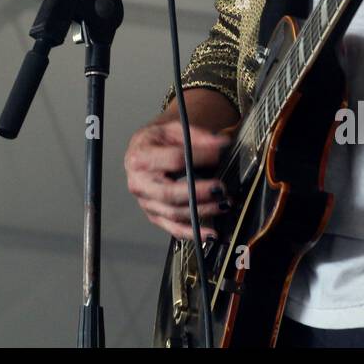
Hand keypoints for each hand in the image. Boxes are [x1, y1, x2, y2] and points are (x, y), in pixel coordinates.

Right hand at [125, 111, 231, 240]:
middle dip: (199, 192)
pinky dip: (193, 233)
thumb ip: (198, 136)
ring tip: (224, 204)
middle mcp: (139, 183)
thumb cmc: (158, 141)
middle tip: (221, 188)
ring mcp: (146, 203)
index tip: (219, 156)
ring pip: (174, 213)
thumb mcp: (174, 130)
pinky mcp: (154, 216)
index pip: (174, 159)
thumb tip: (221, 143)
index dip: (199, 158)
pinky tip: (211, 234)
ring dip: (202, 211)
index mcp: (141, 157)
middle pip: (170, 193)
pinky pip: (173, 228)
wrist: (143, 150)